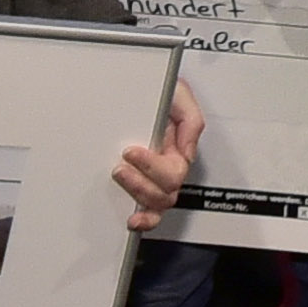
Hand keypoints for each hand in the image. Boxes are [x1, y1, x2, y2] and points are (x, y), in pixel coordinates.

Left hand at [113, 82, 206, 230]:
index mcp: (176, 147)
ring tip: (117, 176)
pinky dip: (143, 220)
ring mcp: (151, 178)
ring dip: (137, 194)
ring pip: (156, 204)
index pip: (174, 172)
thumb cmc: (156, 89)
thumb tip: (187, 154)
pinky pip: (147, 211)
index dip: (152, 166)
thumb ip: (190, 120)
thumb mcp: (178, 93)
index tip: (131, 150)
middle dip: (141, 182)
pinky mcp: (134, 186)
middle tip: (120, 167)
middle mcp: (165, 166)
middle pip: (165, 193)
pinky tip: (132, 219)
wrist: (135, 86)